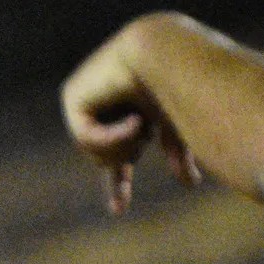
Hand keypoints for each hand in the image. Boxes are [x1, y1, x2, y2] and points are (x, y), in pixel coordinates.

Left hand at [60, 19, 200, 213]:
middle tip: (144, 129)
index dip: (118, 183)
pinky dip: (115, 135)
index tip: (118, 209)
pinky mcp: (72, 96)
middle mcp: (104, 107)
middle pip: (105, 159)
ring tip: (142, 121)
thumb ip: (179, 155)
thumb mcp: (181, 128)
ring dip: (124, 145)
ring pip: (96, 153)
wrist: (170, 54)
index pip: (117, 157)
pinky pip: (87, 138)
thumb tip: (190, 184)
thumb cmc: (182, 85)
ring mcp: (86, 100)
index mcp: (126, 113)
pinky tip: (135, 120)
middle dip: (127, 151)